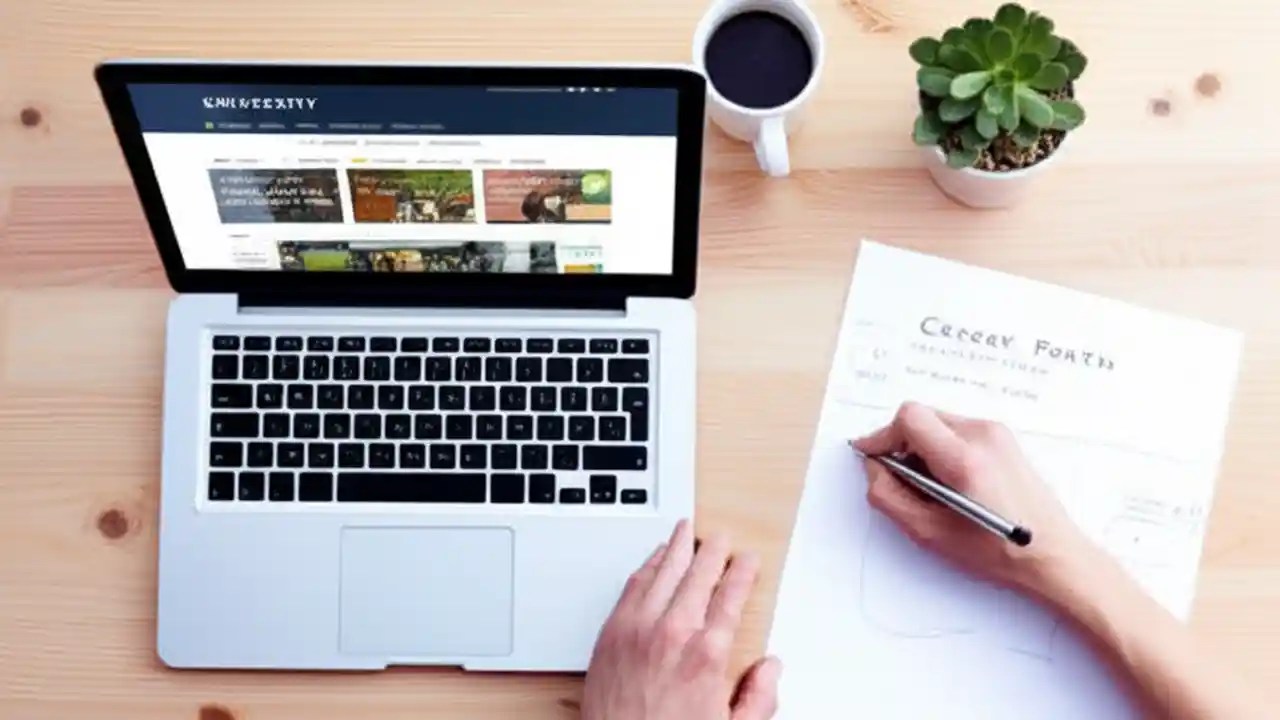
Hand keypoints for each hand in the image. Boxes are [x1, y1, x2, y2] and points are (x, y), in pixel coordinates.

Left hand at [581, 520, 781, 719]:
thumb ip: (758, 699)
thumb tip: (771, 668)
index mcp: (707, 655)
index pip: (730, 598)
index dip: (742, 574)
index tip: (748, 561)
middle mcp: (673, 634)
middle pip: (698, 576)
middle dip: (713, 552)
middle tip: (720, 538)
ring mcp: (639, 629)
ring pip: (663, 573)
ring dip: (678, 548)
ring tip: (686, 530)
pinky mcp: (612, 633)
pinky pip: (633, 586)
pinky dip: (647, 566)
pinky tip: (654, 558)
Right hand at [854, 402, 1098, 603]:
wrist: (1053, 555)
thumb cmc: (998, 552)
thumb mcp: (929, 533)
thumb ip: (889, 496)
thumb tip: (874, 468)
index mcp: (964, 459)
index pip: (910, 418)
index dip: (883, 436)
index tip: (873, 456)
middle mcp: (983, 436)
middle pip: (922, 417)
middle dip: (902, 444)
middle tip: (903, 480)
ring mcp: (997, 434)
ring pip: (939, 423)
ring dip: (923, 448)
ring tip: (932, 488)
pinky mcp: (1004, 439)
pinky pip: (958, 431)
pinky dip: (943, 449)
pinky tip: (951, 483)